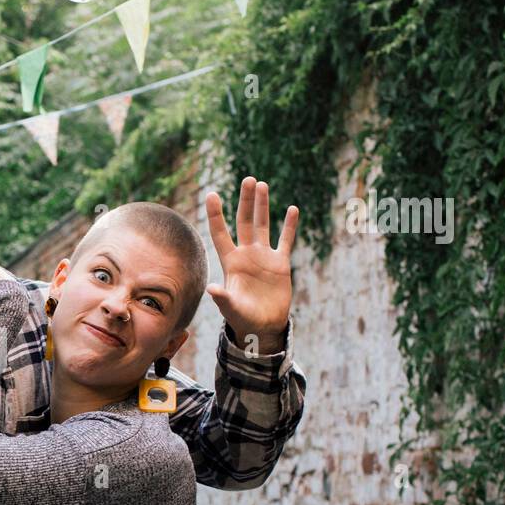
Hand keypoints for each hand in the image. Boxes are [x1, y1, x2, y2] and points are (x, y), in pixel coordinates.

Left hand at [204, 177, 297, 352]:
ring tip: (261, 185)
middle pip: (244, 221)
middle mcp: (246, 254)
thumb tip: (211, 289)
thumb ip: (222, 298)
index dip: (216, 214)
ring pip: (262, 225)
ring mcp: (263, 256)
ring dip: (262, 206)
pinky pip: (285, 240)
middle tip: (247, 179)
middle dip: (245, 201)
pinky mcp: (280, 263)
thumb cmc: (242, 318)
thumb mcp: (230, 308)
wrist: (262, 325)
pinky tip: (292, 209)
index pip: (220, 233)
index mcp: (231, 262)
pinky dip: (289, 225)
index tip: (212, 193)